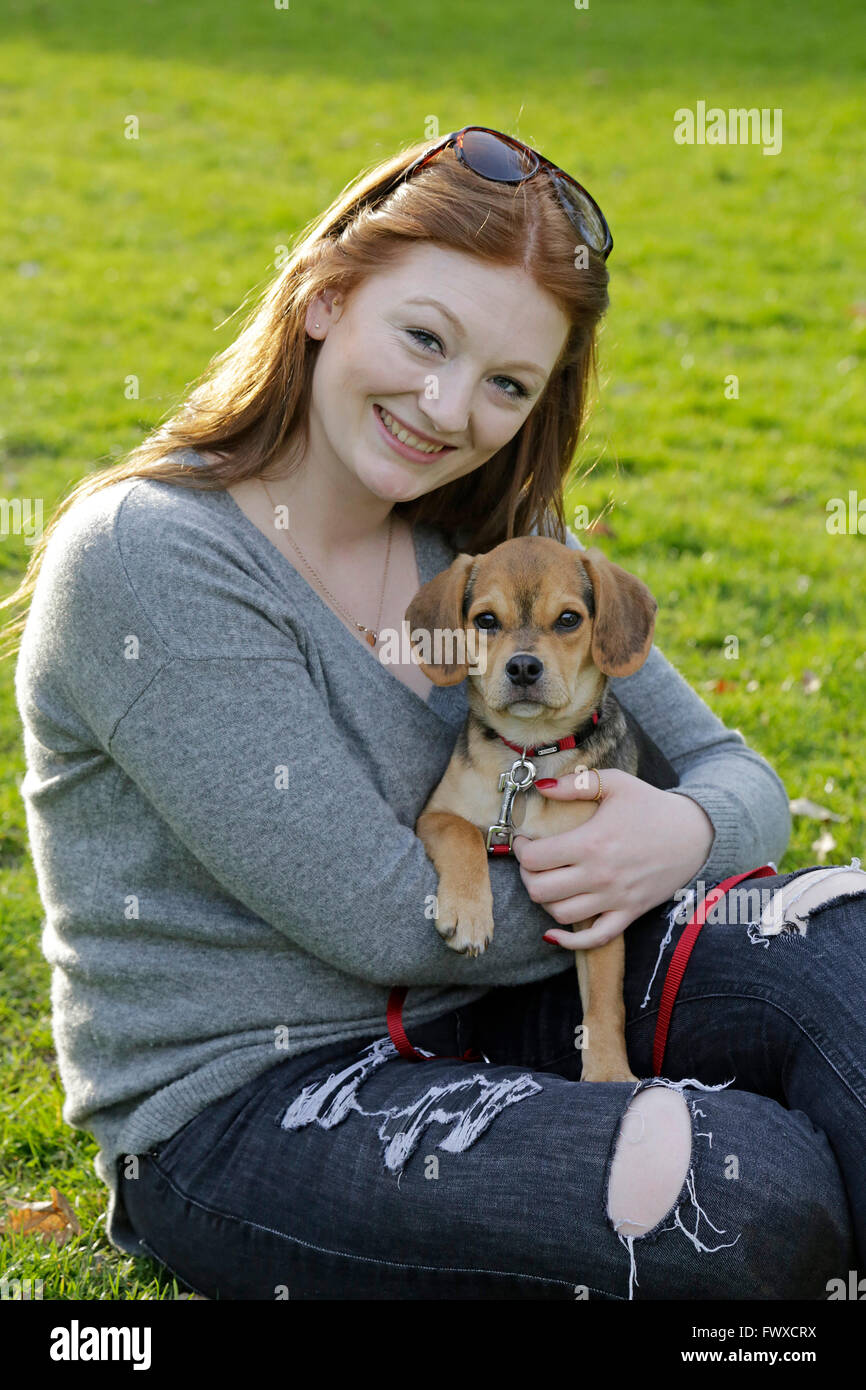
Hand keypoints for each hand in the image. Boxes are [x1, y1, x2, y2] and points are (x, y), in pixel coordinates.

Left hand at [511, 768, 714, 949]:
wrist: (695, 835)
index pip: (535, 858)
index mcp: (592, 842)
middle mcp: (599, 875)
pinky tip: (554, 932)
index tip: (524, 841)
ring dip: (545, 901)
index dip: (520, 849)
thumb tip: (542, 787)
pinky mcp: (628, 913)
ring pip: (559, 914)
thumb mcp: (616, 783)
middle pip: (539, 890)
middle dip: (527, 875)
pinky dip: (569, 941)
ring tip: (548, 882)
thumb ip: (577, 783)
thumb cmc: (652, 806)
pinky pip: (594, 939)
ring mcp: (614, 899)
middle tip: (532, 862)